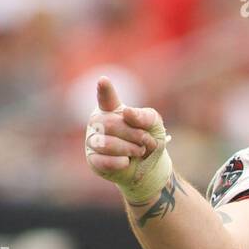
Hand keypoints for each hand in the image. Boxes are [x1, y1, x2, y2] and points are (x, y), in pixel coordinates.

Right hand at [85, 77, 171, 202]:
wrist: (149, 167)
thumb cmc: (149, 140)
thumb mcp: (154, 125)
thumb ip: (144, 116)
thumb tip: (126, 112)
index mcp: (112, 110)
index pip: (106, 98)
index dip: (104, 90)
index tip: (103, 80)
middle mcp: (98, 123)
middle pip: (109, 124)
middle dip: (133, 134)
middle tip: (145, 142)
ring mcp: (93, 141)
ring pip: (104, 143)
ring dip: (127, 149)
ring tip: (138, 152)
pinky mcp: (93, 160)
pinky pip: (102, 160)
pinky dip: (119, 162)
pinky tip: (126, 162)